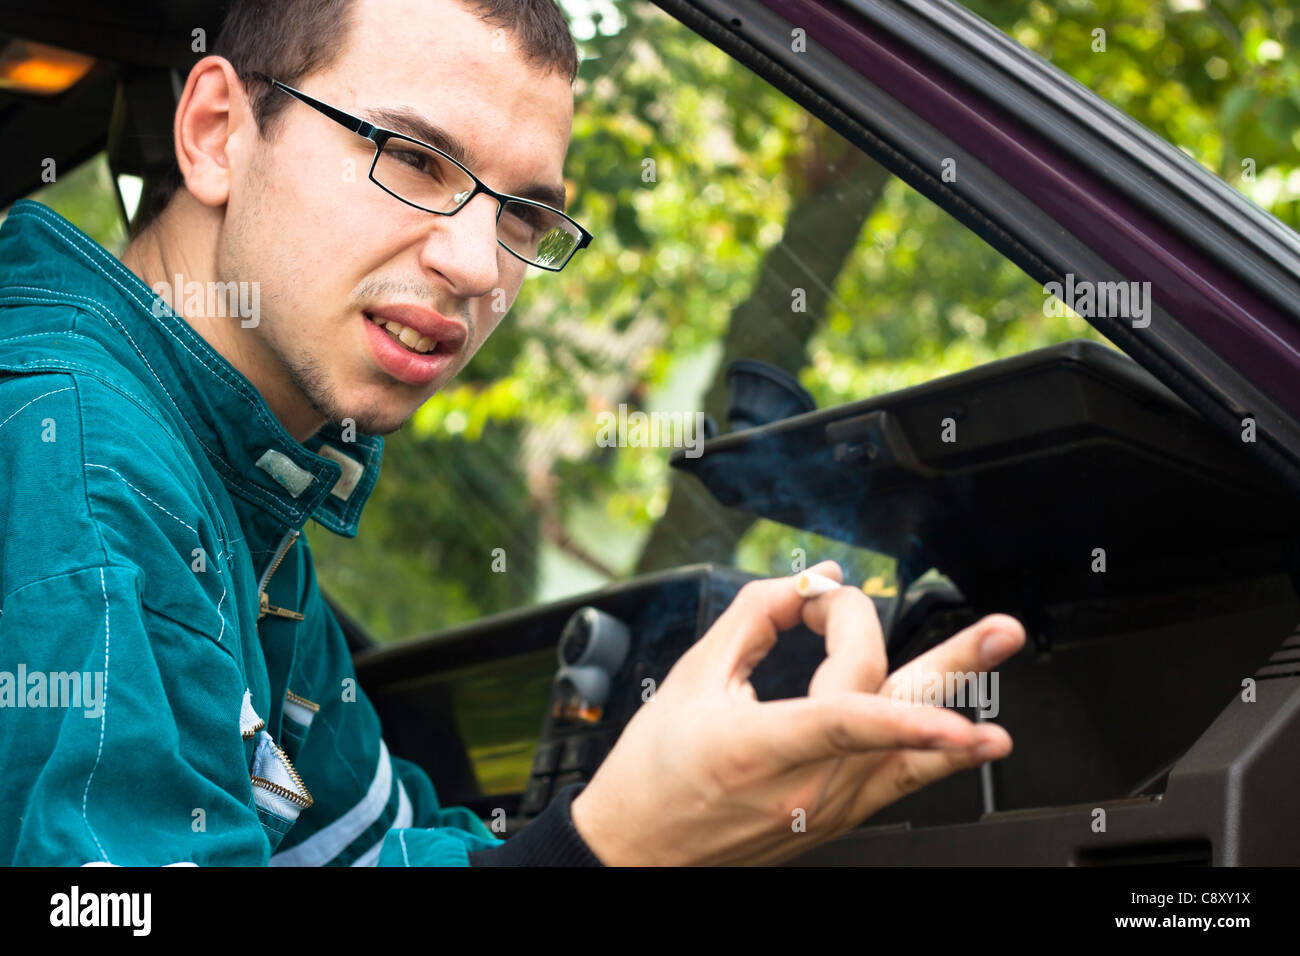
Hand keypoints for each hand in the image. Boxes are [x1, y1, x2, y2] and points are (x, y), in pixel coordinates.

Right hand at [569, 560, 1024, 864]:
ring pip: (912, 748)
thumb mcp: (690, 679)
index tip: (828, 598)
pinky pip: (900, 782)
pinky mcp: (839, 817)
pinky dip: (939, 754)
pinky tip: (974, 738)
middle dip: (956, 666)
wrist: (642, 850)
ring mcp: (829, 808)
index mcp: (760, 748)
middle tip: (1003, 630)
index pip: (844, 706)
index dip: (855, 638)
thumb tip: (805, 584)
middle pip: (897, 716)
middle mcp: (807, 787)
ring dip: (963, 702)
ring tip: (1004, 665)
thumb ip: (751, 618)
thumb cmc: (655, 772)